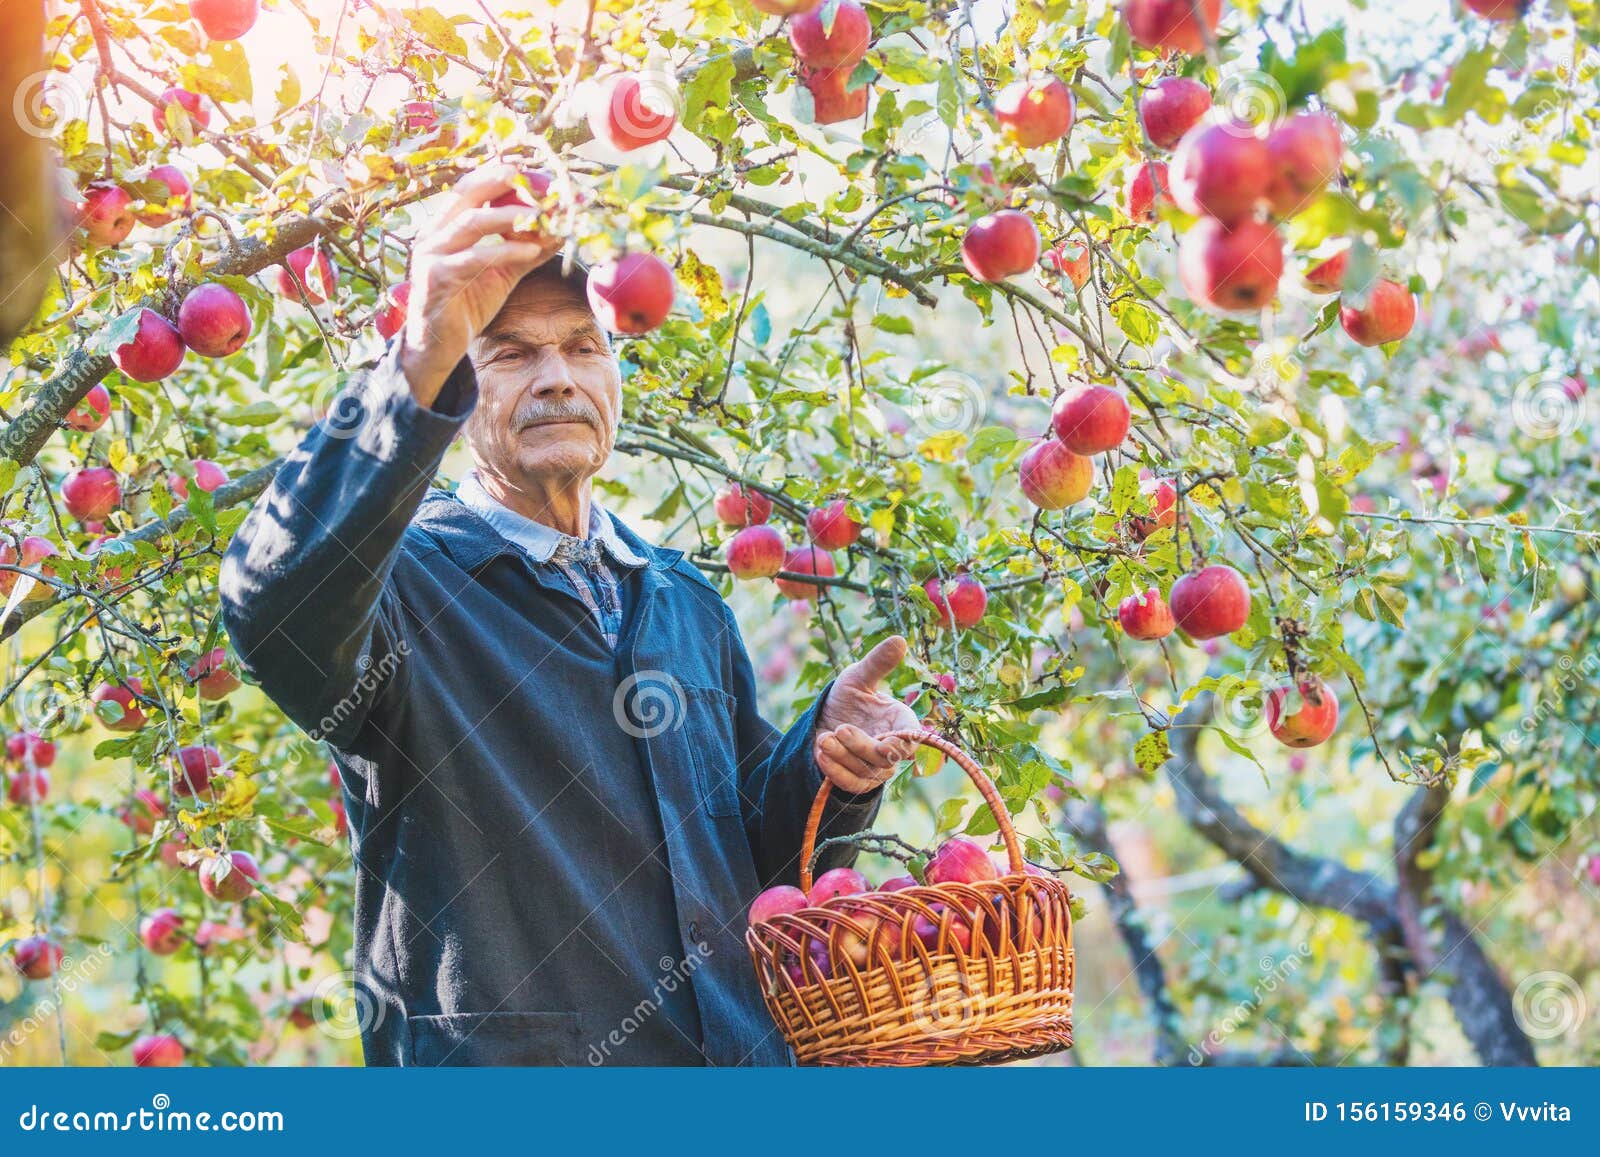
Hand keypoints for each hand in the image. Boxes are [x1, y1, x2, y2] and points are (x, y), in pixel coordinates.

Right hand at [398, 164, 563, 405]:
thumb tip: (557, 233)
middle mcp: (432, 235)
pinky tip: (531, 251)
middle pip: (465, 195)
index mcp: (444, 228)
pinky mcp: (434, 279)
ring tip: (539, 215)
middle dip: (497, 181)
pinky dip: (504, 251)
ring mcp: (430, 255)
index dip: (494, 174)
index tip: (523, 167)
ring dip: (508, 216)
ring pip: (470, 222)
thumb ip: (524, 252)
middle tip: (529, 177)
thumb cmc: (467, 306)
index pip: (468, 190)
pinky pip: (473, 258)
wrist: (440, 346)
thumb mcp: (501, 274)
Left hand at [813, 635, 921, 793]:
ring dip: (843, 756)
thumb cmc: (849, 697)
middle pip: (885, 758)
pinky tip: (821, 754)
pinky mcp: (857, 781)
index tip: (884, 738)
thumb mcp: (858, 677)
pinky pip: (850, 784)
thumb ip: (878, 663)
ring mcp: (876, 768)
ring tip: (824, 738)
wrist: (825, 719)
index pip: (911, 739)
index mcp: (901, 723)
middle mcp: (892, 749)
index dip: (901, 742)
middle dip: (862, 746)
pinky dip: (835, 771)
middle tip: (840, 729)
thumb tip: (899, 640)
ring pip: (865, 771)